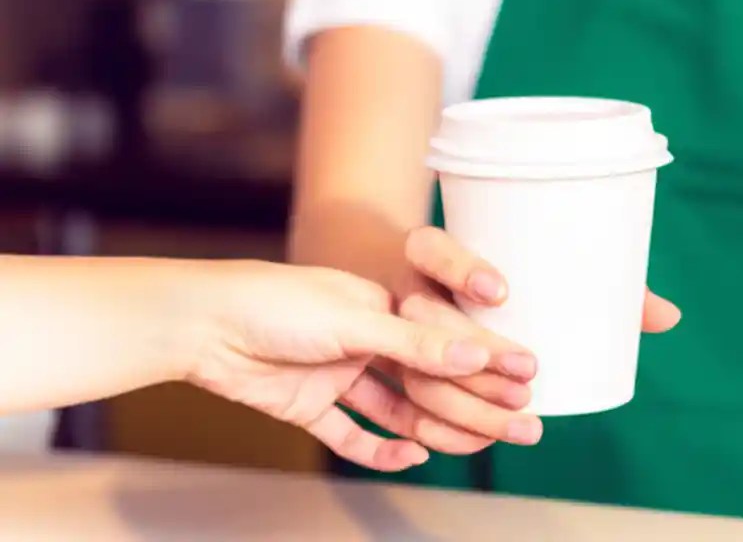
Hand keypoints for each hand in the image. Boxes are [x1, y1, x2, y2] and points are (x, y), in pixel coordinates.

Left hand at [183, 261, 519, 471]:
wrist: (198, 321)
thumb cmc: (272, 300)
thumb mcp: (354, 319)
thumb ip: (415, 345)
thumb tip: (474, 357)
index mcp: (383, 309)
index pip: (447, 343)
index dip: (488, 361)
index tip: (528, 377)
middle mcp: (365, 341)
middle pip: (430, 382)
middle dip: (475, 403)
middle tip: (518, 425)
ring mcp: (338, 374)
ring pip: (398, 411)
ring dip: (435, 429)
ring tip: (472, 446)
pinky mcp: (308, 404)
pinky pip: (352, 433)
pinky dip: (379, 448)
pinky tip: (410, 456)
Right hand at [386, 227, 681, 455]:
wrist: (411, 283)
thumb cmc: (497, 268)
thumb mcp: (536, 265)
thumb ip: (602, 284)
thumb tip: (669, 317)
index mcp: (429, 250)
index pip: (431, 247)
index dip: (460, 268)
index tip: (502, 291)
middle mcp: (404, 290)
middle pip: (423, 320)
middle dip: (475, 351)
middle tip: (530, 371)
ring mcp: (393, 335)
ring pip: (415, 371)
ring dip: (466, 402)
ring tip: (522, 417)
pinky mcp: (395, 373)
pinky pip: (407, 407)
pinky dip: (444, 430)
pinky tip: (481, 442)